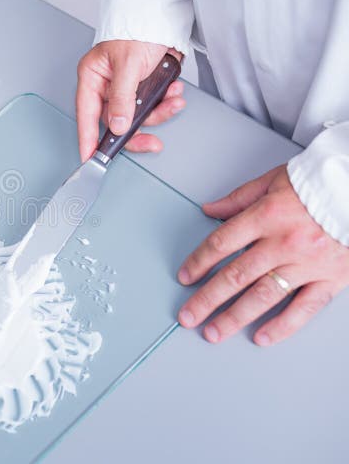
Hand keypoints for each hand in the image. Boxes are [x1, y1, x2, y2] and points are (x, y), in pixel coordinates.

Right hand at [76, 40, 184, 160]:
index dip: (88, 139)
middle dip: (138, 131)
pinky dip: (166, 103)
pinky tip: (174, 92)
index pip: (87, 115)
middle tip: (151, 142)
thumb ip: (122, 97)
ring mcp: (126, 88)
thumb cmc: (137, 29)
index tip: (91, 158)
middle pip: (117, 122)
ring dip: (158, 112)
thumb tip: (118, 125)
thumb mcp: (128, 65)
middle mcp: (107, 85)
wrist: (163, 16)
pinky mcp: (144, 87)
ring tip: (172, 102)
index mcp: (93, 77)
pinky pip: (152, 106)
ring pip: (138, 116)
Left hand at [177, 165, 348, 345]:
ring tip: (214, 332)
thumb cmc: (320, 183)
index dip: (198, 263)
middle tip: (188, 316)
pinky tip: (262, 337)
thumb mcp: (273, 181)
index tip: (185, 277)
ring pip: (263, 296)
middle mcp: (285, 242)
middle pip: (236, 275)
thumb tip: (209, 209)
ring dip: (235, 317)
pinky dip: (282, 325)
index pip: (221, 244)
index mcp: (267, 215)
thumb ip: (239, 199)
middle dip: (207, 299)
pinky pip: (304, 307)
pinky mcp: (332, 278)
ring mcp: (308, 263)